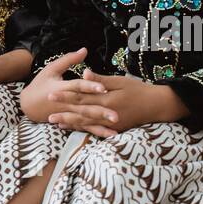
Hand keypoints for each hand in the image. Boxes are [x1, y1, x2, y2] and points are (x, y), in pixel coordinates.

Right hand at [20, 48, 119, 136]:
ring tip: (116, 124)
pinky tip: (111, 134)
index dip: (89, 87)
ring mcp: (68, 115)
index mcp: (62, 88)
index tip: (103, 88)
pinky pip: (85, 128)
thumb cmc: (41, 84)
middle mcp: (66, 104)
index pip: (77, 87)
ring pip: (87, 120)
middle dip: (101, 111)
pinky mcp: (70, 122)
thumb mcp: (51, 69)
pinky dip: (98, 131)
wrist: (28, 105)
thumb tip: (85, 49)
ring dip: (101, 123)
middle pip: (85, 107)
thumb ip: (69, 59)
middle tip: (116, 114)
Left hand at [49, 69, 188, 132]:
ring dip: (70, 123)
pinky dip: (82, 129)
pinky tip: (71, 127)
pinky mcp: (114, 129)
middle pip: (80, 112)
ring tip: (55, 122)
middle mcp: (107, 113)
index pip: (81, 96)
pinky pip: (94, 130)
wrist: (156, 105)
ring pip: (86, 123)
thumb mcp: (119, 80)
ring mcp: (110, 123)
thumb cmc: (138, 89)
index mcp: (106, 99)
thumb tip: (83, 73)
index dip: (65, 95)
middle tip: (46, 113)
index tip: (51, 94)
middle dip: (63, 112)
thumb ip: (100, 80)